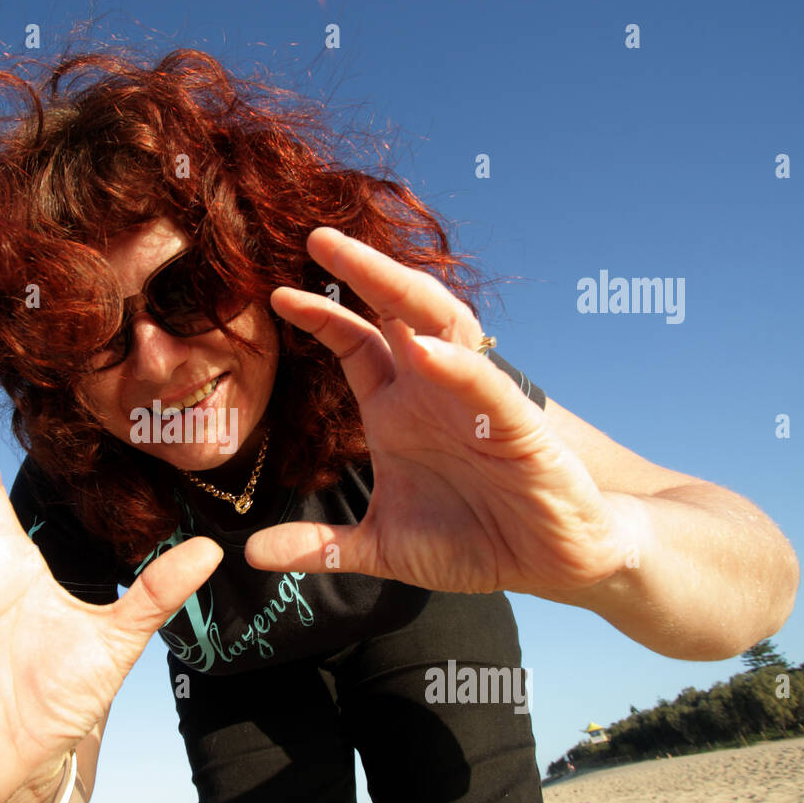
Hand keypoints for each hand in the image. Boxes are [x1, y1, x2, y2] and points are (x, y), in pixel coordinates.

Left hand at [245, 227, 631, 596]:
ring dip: (405, 293)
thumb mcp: (383, 547)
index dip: (321, 317)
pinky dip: (455, 364)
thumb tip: (250, 552)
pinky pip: (485, 385)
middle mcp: (434, 391)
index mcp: (400, 410)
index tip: (275, 296)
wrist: (553, 565)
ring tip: (364, 262)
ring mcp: (475, 401)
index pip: (356, 344)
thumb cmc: (475, 542)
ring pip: (441, 327)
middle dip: (360, 272)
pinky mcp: (517, 427)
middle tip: (315, 237)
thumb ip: (320, 547)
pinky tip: (423, 349)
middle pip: (395, 313)